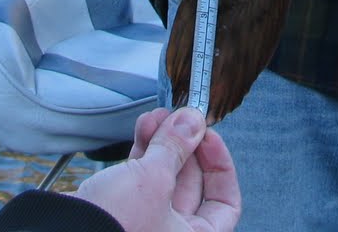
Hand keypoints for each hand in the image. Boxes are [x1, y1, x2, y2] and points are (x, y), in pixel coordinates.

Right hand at [75, 106, 240, 231]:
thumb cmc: (113, 226)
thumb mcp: (153, 181)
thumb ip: (177, 147)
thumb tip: (193, 120)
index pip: (225, 204)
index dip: (220, 166)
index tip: (208, 136)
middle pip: (192, 186)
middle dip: (185, 146)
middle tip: (181, 118)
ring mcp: (144, 225)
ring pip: (164, 179)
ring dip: (163, 143)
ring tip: (158, 116)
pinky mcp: (120, 213)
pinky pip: (141, 180)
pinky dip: (143, 153)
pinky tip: (144, 128)